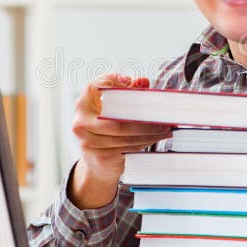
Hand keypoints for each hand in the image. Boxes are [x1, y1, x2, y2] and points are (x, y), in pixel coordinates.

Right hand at [69, 73, 171, 208]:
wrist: (96, 166)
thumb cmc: (106, 132)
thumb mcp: (112, 111)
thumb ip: (127, 92)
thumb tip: (143, 81)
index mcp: (83, 105)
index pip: (94, 86)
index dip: (111, 80)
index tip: (130, 81)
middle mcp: (81, 122)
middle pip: (117, 117)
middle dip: (143, 118)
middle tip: (162, 118)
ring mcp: (88, 141)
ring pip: (125, 135)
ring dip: (149, 133)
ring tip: (164, 130)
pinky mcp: (100, 156)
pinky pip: (127, 148)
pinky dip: (143, 143)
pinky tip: (154, 140)